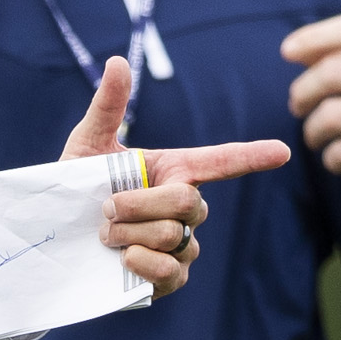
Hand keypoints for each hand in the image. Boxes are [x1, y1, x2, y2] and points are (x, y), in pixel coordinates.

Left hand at [63, 56, 290, 297]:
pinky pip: (171, 271)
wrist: (57, 235)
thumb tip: (117, 61)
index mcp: (175, 170)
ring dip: (129, 233)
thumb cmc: (78, 186)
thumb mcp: (88, 143)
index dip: (253, 156)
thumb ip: (108, 106)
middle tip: (104, 208)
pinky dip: (141, 263)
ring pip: (174, 236)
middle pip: (188, 202)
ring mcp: (183, 245)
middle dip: (139, 204)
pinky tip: (121, 259)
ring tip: (104, 233)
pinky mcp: (170, 278)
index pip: (222, 161)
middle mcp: (187, 207)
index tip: (283, 151)